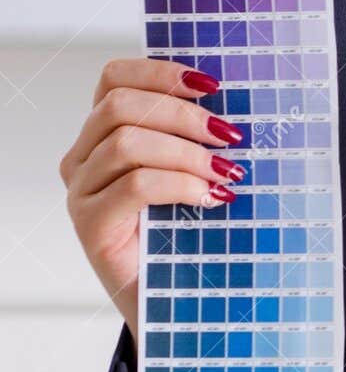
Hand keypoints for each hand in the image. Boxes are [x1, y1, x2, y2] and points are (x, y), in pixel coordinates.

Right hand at [59, 60, 244, 335]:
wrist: (173, 299)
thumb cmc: (186, 230)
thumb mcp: (192, 172)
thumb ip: (197, 137)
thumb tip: (238, 107)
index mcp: (104, 133)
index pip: (114, 78)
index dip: (160, 71)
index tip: (211, 84)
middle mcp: (83, 158)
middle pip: (121, 106)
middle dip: (183, 115)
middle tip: (231, 135)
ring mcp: (81, 191)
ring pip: (126, 143)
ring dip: (187, 153)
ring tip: (226, 173)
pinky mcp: (89, 225)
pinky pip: (134, 185)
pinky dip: (180, 184)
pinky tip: (210, 198)